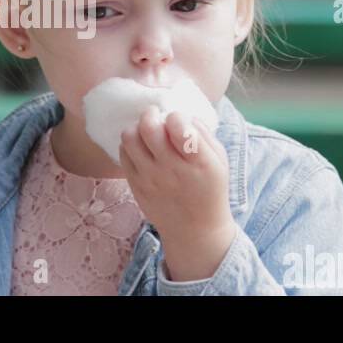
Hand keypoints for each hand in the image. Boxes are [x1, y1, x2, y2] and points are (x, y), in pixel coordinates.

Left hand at [119, 106, 237, 280]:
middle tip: (154, 115)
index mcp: (199, 163)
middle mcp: (172, 170)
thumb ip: (203, 133)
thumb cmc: (210, 189)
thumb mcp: (219, 161)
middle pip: (149, 128)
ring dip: (137, 128)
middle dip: (150, 114)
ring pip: (130, 138)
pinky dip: (130, 144)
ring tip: (146, 131)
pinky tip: (141, 147)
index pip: (180, 128)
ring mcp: (151, 179)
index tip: (177, 120)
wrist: (195, 229)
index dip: (176, 116)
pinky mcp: (136, 185)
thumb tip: (181, 112)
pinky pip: (123, 154)